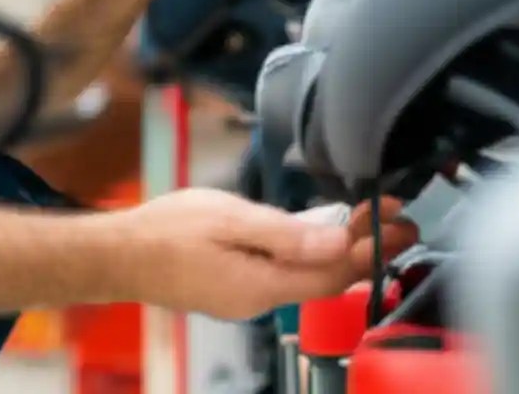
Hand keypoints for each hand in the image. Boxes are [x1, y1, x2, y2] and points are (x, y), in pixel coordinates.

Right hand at [105, 189, 418, 319]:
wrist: (118, 255)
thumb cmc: (164, 234)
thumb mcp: (229, 219)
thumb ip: (286, 232)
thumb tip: (337, 242)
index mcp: (263, 285)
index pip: (334, 272)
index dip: (371, 247)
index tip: (400, 221)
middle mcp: (260, 300)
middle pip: (326, 277)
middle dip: (364, 247)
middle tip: (398, 219)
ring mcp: (246, 297)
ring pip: (306, 275)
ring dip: (338, 248)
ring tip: (365, 221)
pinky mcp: (234, 288)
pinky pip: (283, 274)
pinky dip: (307, 253)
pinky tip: (314, 235)